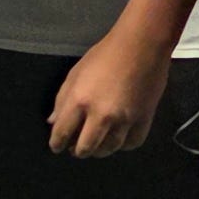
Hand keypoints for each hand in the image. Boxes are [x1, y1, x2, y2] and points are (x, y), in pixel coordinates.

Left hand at [49, 28, 169, 158]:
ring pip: (109, 149)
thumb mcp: (74, 75)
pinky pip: (131, 143)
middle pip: (86, 147)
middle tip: (75, 149)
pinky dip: (122, 146)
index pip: (62, 133)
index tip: (57, 147)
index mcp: (79, 101)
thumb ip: (62, 101)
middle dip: (77, 151)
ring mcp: (125, 119)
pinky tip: (116, 140)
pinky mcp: (145, 119)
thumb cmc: (103, 56)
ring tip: (94, 146)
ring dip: (99, 151)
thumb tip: (53, 122)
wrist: (141, 47)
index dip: (57, 144)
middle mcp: (101, 115)